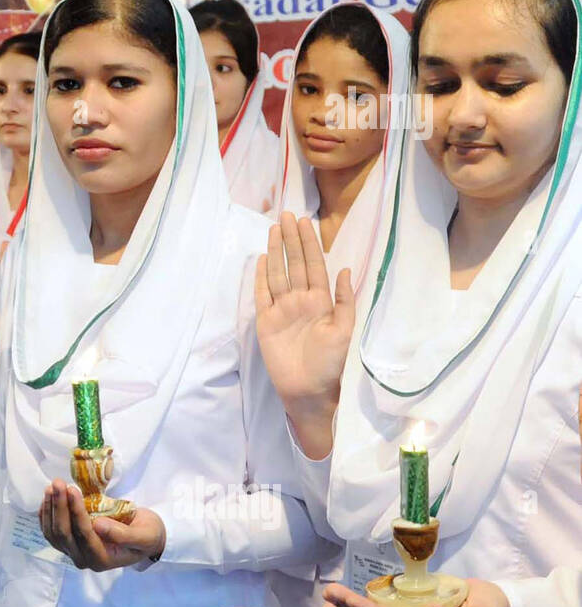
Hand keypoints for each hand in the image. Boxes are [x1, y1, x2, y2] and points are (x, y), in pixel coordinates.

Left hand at [39, 479, 164, 570]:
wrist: (144, 537)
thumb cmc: (147, 535)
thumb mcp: (145, 536)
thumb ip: (123, 535)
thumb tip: (98, 525)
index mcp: (102, 560)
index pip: (84, 535)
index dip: (76, 512)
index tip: (73, 489)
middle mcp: (84, 559)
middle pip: (64, 534)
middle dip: (59, 506)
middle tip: (58, 482)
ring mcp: (74, 552)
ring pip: (53, 532)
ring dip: (50, 508)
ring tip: (52, 486)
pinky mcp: (68, 543)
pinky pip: (51, 531)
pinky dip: (47, 514)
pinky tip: (48, 497)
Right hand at [255, 213, 353, 457]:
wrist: (309, 391)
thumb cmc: (332, 364)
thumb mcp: (345, 331)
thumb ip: (344, 301)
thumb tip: (344, 269)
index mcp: (321, 301)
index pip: (313, 265)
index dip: (308, 243)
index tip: (304, 221)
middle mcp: (300, 301)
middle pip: (294, 264)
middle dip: (291, 240)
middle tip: (286, 215)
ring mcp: (282, 310)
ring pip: (277, 274)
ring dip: (276, 252)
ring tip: (273, 230)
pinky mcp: (266, 322)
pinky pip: (262, 295)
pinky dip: (261, 277)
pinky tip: (261, 260)